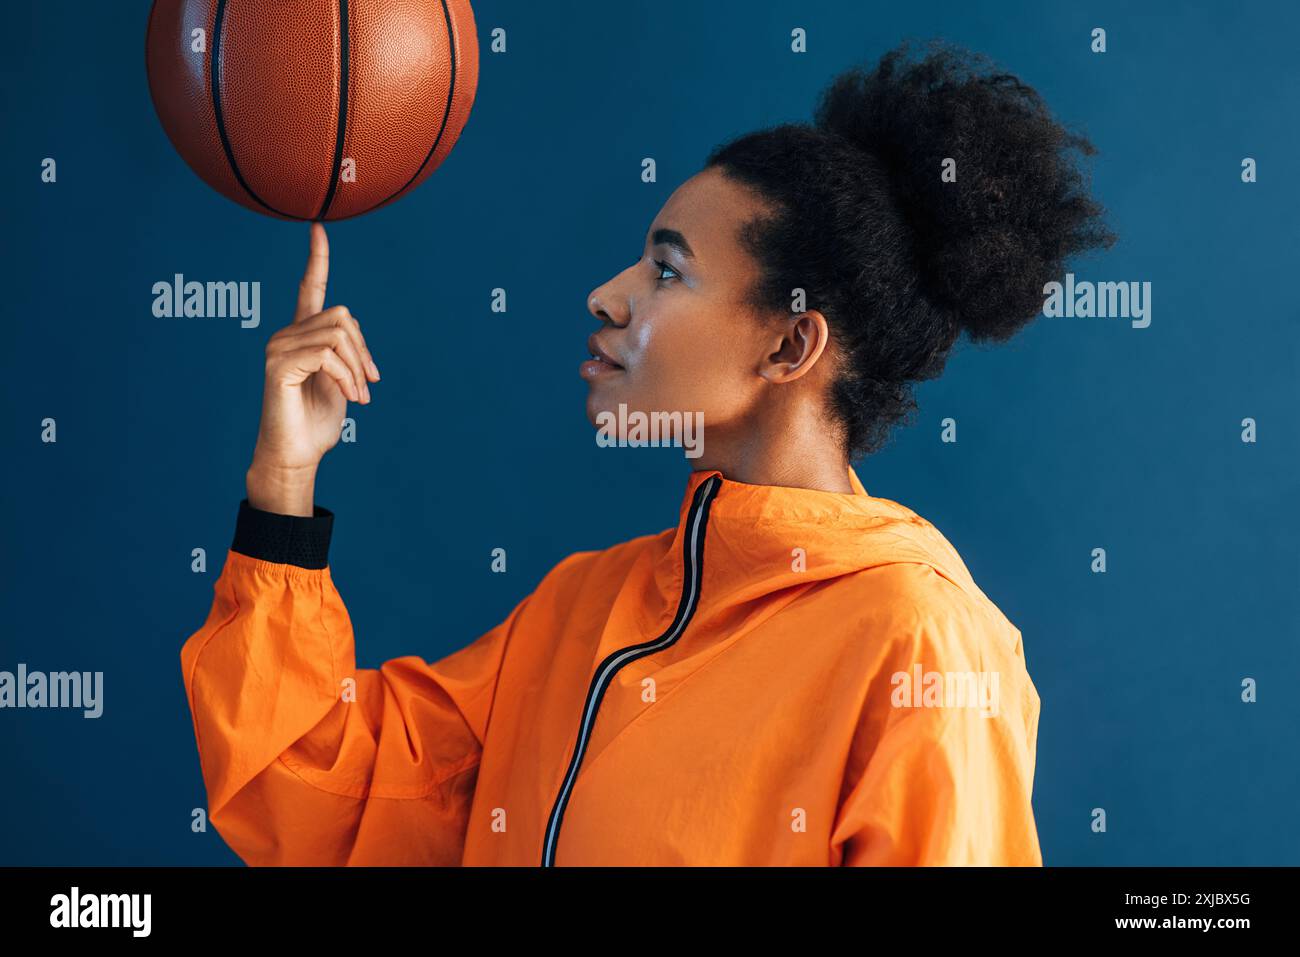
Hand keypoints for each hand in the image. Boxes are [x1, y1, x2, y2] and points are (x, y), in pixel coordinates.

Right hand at [246, 222, 380, 514]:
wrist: (298, 454)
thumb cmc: (317, 422)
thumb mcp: (342, 381)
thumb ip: (346, 353)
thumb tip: (354, 337)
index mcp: (302, 335)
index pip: (308, 288)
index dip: (316, 258)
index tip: (319, 228)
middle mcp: (285, 334)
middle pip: (341, 316)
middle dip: (363, 350)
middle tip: (368, 385)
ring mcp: (278, 347)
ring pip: (337, 334)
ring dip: (357, 368)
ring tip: (359, 395)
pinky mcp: (278, 365)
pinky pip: (327, 354)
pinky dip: (346, 376)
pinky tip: (350, 397)